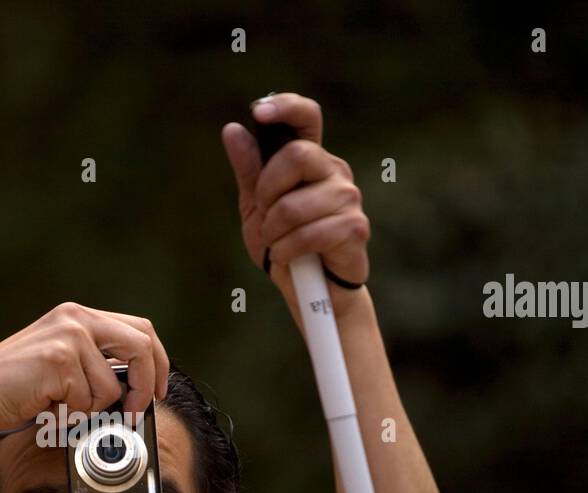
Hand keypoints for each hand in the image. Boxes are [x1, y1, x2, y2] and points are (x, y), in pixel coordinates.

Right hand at [0, 302, 169, 431]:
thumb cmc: (15, 386)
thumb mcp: (61, 360)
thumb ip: (95, 359)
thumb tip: (137, 385)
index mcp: (78, 315)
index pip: (140, 330)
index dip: (158, 362)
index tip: (157, 389)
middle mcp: (76, 318)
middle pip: (142, 347)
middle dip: (147, 385)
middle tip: (135, 411)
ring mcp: (69, 337)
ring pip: (110, 387)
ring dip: (88, 409)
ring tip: (58, 405)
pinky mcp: (61, 359)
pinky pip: (87, 401)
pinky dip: (69, 415)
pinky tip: (46, 407)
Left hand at [221, 93, 369, 315]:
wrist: (310, 290)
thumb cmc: (285, 244)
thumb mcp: (257, 207)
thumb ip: (249, 171)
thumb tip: (233, 129)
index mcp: (310, 159)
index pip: (307, 116)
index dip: (286, 107)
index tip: (259, 112)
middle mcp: (333, 171)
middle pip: (298, 156)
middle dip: (268, 189)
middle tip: (265, 214)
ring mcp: (348, 197)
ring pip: (295, 204)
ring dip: (273, 231)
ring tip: (276, 243)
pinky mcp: (355, 227)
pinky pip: (309, 233)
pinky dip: (286, 250)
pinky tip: (287, 257)